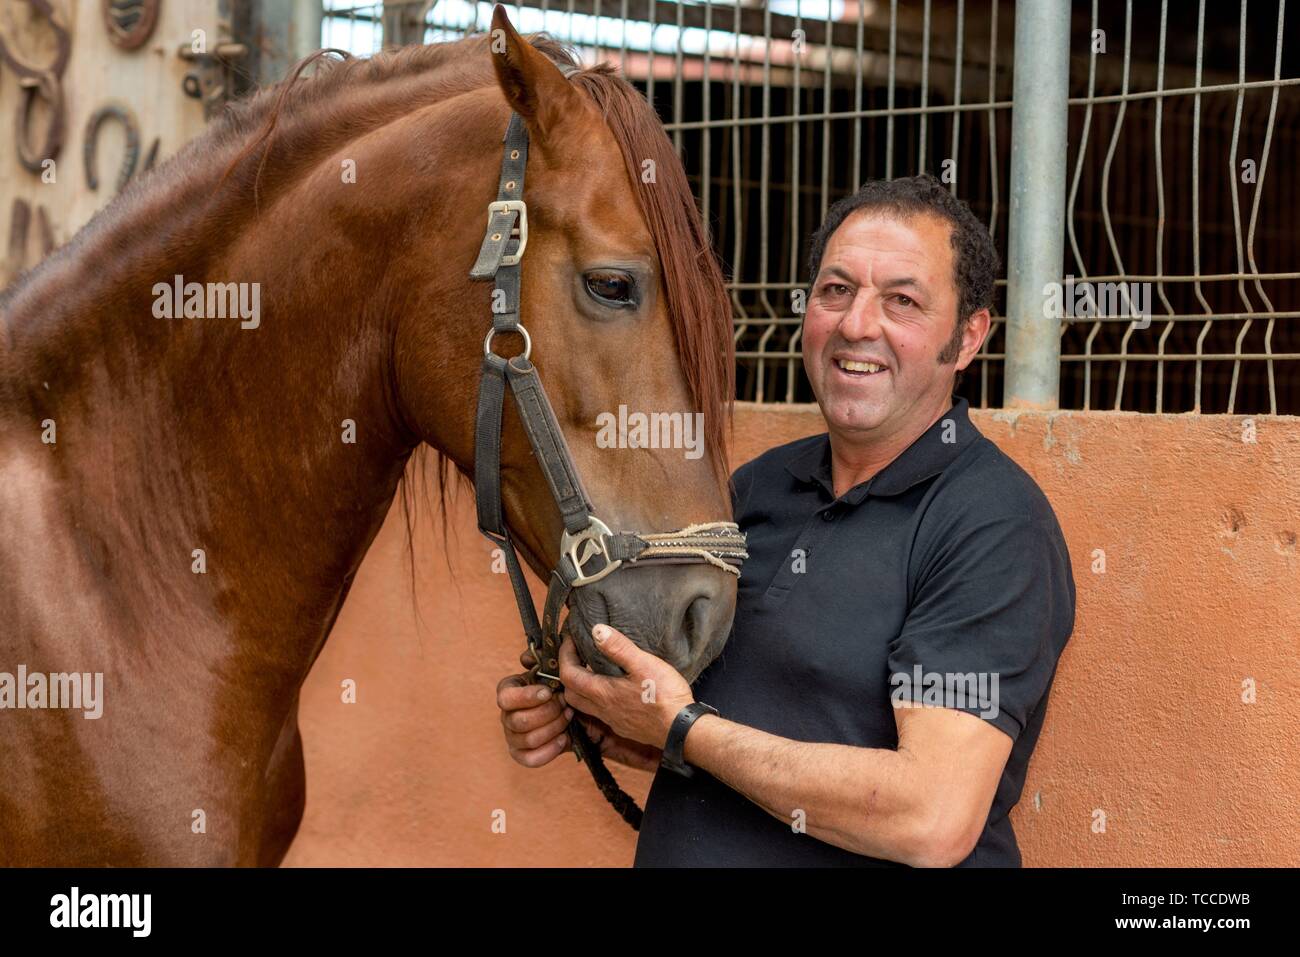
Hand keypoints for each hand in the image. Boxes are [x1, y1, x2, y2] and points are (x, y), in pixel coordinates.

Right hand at [496, 648, 571, 767]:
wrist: (579, 711)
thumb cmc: (563, 686)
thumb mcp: (556, 668)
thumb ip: (543, 657)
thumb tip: (525, 658)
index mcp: (510, 691)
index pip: (505, 697)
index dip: (526, 696)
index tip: (548, 692)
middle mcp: (507, 715)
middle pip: (520, 721)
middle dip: (548, 713)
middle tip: (566, 705)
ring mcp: (512, 737)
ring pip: (528, 739)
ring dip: (554, 728)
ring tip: (569, 718)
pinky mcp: (522, 754)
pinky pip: (530, 759)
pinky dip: (550, 750)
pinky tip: (564, 738)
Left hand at [558, 625, 694, 749]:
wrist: (682, 730)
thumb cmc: (664, 697)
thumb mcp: (643, 664)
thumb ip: (619, 648)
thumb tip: (596, 630)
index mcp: (602, 693)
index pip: (568, 675)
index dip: (564, 655)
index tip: (571, 640)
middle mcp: (603, 709)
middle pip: (570, 693)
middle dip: (568, 673)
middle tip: (577, 656)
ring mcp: (613, 721)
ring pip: (584, 706)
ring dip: (581, 688)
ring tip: (593, 671)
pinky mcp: (625, 728)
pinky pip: (600, 714)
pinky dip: (597, 700)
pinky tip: (613, 690)